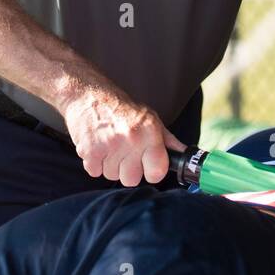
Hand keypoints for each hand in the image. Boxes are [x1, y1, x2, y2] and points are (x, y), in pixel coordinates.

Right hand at [61, 86, 186, 186]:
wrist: (88, 94)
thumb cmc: (121, 108)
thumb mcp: (150, 118)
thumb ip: (168, 140)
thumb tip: (186, 156)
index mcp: (150, 132)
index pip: (157, 173)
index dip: (151, 172)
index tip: (146, 165)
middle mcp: (132, 139)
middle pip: (132, 180)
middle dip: (127, 169)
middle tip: (123, 152)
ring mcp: (110, 146)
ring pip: (112, 176)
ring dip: (110, 165)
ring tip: (109, 145)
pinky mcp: (90, 151)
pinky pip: (95, 172)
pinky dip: (94, 163)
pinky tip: (97, 146)